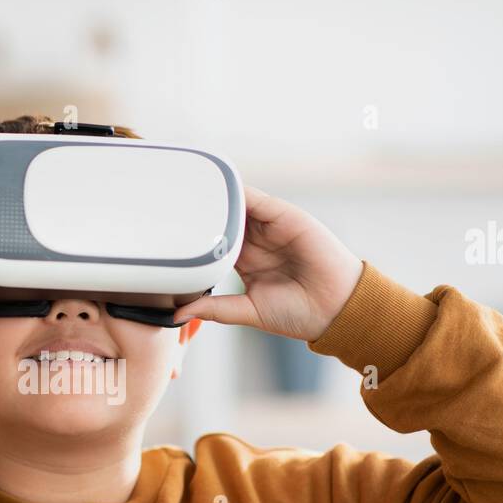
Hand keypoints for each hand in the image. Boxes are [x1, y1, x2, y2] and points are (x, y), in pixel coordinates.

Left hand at [172, 185, 363, 340]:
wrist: (335, 310)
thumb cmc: (299, 314)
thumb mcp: (247, 311)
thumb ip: (214, 309)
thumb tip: (177, 314)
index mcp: (247, 262)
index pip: (214, 243)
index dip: (194, 236)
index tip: (166, 232)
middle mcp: (258, 242)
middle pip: (222, 220)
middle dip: (199, 213)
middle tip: (168, 206)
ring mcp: (271, 227)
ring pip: (236, 206)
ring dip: (214, 199)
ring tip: (185, 191)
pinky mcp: (284, 217)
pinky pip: (256, 199)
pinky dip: (237, 192)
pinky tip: (216, 187)